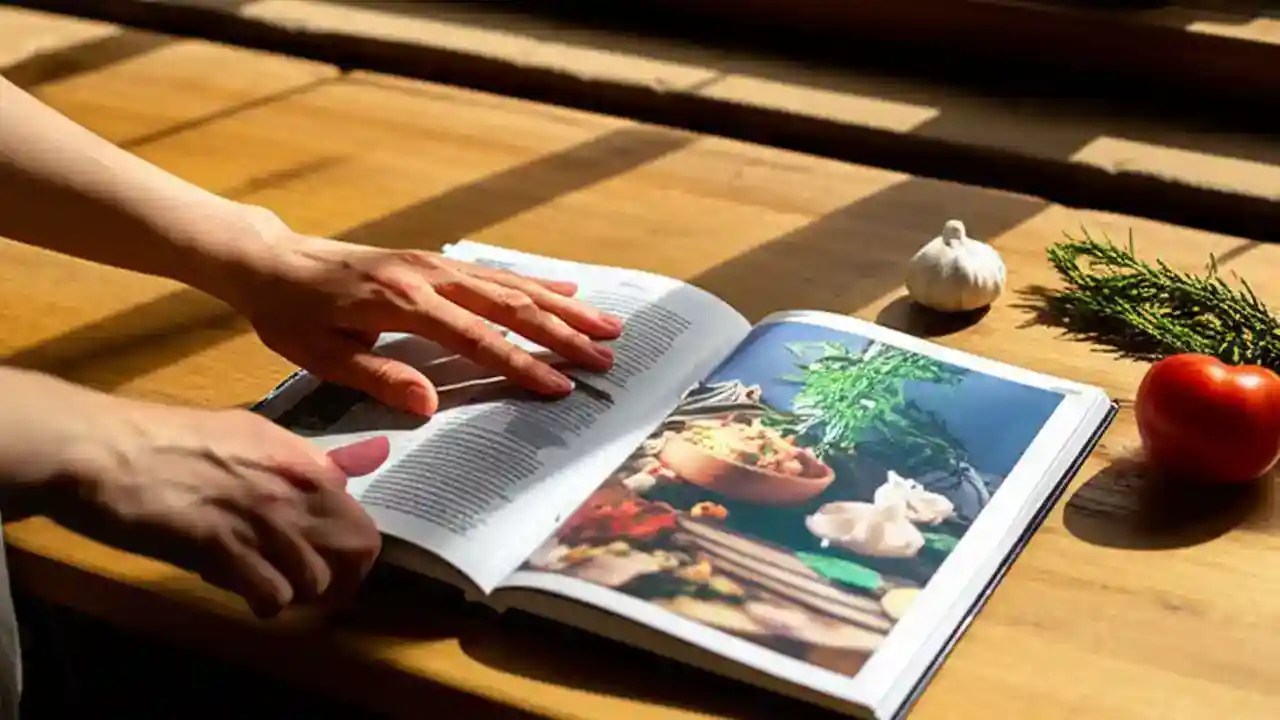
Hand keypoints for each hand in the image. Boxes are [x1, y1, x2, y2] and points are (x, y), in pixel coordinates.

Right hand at [47, 394, 382, 618]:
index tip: (328, 557)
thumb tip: (334, 478)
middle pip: (357, 549)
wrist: (105, 450)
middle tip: (311, 587)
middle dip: (340, 577)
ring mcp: (263, 519)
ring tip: (267, 585)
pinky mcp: (226, 549)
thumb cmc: (166, 439)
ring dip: (295, 592)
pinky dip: (261, 603)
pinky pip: (274, 596)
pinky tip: (241, 590)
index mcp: (300, 459)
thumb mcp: (244, 435)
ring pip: (316, 580)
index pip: (359, 513)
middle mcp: (294, 487)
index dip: (346, 544)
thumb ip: (292, 461)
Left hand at [221, 209, 623, 415]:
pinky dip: (535, 283)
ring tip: (607, 326)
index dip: (521, 365)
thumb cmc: (292, 315)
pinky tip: (567, 292)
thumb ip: (379, 377)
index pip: (475, 339)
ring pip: (512, 286)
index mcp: (401, 303)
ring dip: (562, 307)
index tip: (561, 387)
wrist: (273, 261)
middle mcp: (428, 277)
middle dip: (562, 334)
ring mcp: (435, 265)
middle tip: (605, 358)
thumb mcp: (322, 356)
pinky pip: (495, 273)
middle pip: (509, 306)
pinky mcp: (435, 262)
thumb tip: (432, 405)